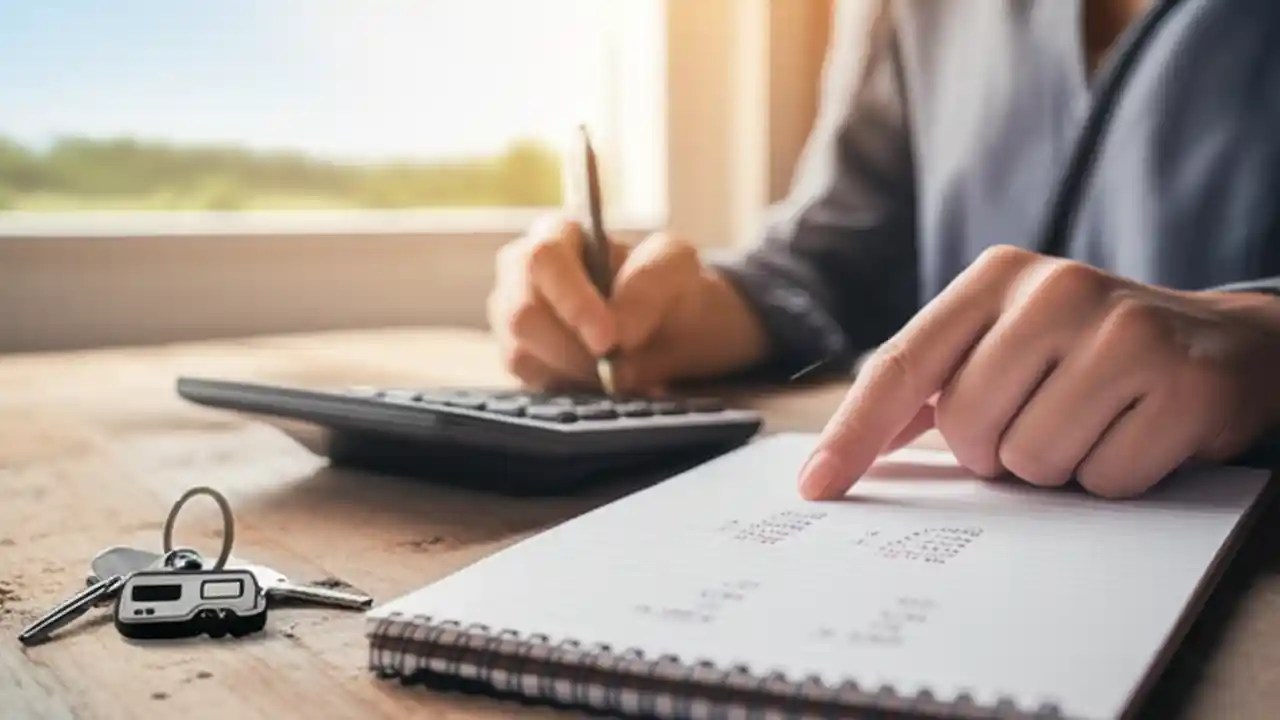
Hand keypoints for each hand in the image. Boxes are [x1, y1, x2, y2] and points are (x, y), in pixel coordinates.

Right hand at [487, 216, 768, 392]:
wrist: (678, 328)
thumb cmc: (668, 285)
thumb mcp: (676, 266)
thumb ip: (649, 284)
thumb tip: (618, 333)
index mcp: (555, 235)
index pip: (543, 260)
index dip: (572, 302)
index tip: (608, 339)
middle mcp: (521, 277)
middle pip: (521, 315)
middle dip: (573, 350)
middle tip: (616, 368)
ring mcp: (513, 322)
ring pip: (520, 355)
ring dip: (576, 374)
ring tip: (620, 378)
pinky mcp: (521, 362)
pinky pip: (528, 384)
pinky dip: (571, 392)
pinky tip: (605, 389)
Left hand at [800, 245, 1279, 499]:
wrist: (1222, 342)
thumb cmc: (1088, 351)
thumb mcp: (1006, 341)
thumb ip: (931, 384)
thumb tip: (840, 453)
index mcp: (997, 277)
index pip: (902, 365)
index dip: (853, 433)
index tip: (816, 486)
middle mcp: (1056, 290)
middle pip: (965, 427)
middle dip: (994, 448)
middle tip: (1042, 416)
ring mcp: (1122, 332)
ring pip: (1030, 461)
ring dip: (1055, 465)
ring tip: (1091, 421)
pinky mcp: (1179, 383)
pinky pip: (1102, 480)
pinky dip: (1111, 477)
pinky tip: (1136, 432)